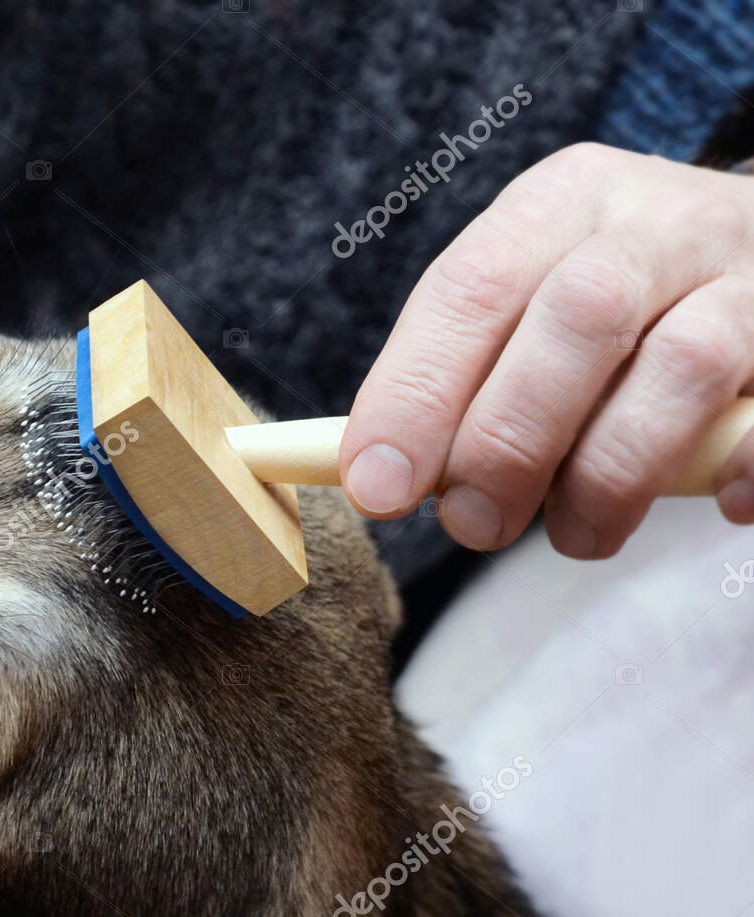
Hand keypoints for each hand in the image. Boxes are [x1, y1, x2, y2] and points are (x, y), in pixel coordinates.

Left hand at [339, 144, 753, 556]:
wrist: (753, 260)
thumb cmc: (609, 315)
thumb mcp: (522, 313)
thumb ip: (457, 380)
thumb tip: (379, 478)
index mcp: (561, 203)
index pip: (472, 288)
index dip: (417, 394)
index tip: (378, 487)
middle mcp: (659, 220)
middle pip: (579, 316)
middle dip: (510, 441)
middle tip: (473, 525)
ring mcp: (749, 272)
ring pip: (685, 363)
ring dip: (613, 472)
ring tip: (577, 536)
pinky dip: (747, 467)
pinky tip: (716, 505)